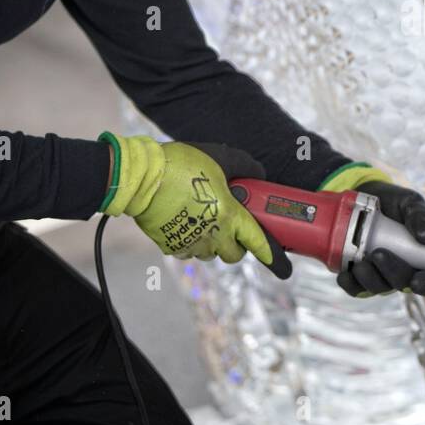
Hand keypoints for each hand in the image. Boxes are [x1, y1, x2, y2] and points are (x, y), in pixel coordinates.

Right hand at [100, 133, 291, 275]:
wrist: (140, 177)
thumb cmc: (182, 165)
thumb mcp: (221, 157)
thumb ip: (246, 166)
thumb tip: (260, 174)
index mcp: (229, 216)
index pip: (258, 242)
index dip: (273, 257)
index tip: (284, 268)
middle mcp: (213, 235)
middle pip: (235, 254)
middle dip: (238, 244)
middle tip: (233, 225)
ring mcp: (191, 244)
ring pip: (211, 253)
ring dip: (214, 242)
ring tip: (206, 218)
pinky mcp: (171, 246)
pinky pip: (190, 250)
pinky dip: (193, 240)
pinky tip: (187, 221)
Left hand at [319, 164, 424, 298]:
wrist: (364, 195)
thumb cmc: (394, 202)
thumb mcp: (410, 202)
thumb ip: (421, 215)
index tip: (417, 280)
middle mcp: (406, 270)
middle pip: (405, 285)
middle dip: (393, 274)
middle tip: (379, 254)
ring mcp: (383, 275)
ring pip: (380, 288)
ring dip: (370, 279)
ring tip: (360, 263)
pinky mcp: (361, 277)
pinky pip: (357, 289)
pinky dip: (350, 284)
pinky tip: (345, 274)